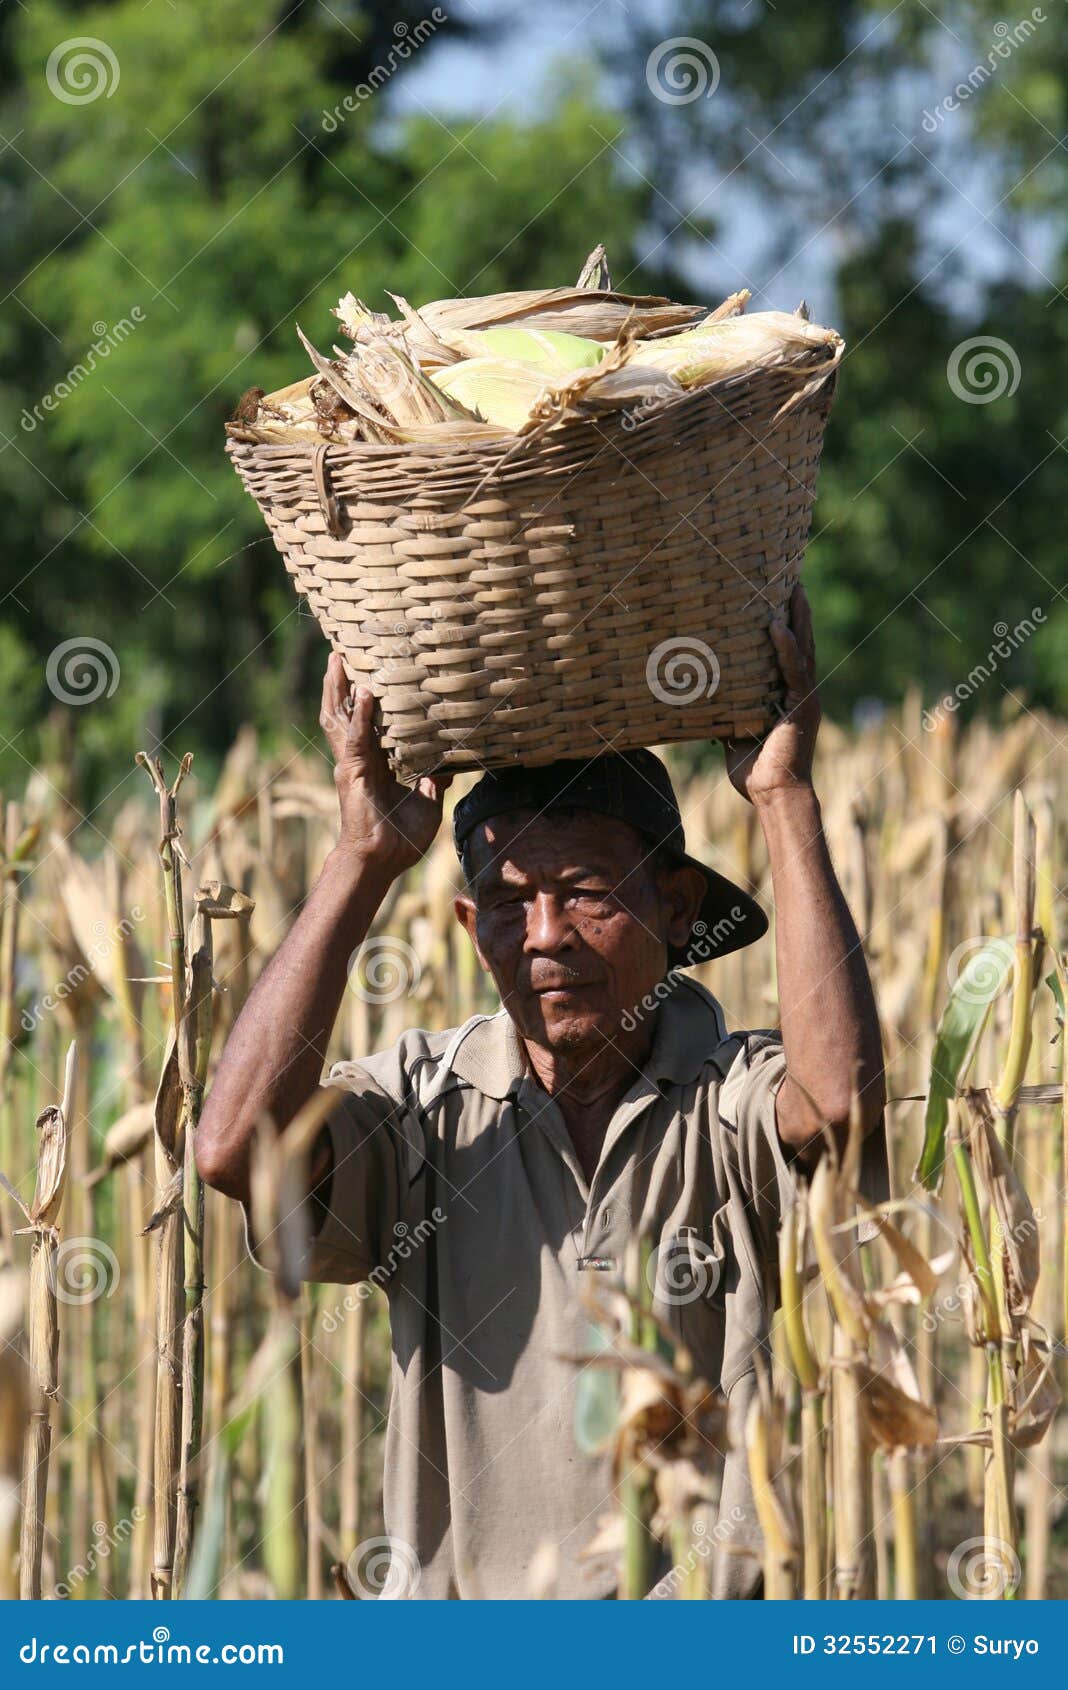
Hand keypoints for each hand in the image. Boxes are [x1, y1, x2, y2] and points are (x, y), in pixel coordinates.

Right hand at [319, 653, 451, 874]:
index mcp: (375, 763)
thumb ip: (435, 779)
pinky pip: (356, 737)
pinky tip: (365, 693)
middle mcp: (359, 758)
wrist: (382, 861)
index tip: (369, 671)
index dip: (363, 699)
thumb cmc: (402, 838)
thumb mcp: (427, 801)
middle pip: (344, 712)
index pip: (366, 722)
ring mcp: (352, 763)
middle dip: (341, 683)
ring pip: (339, 717)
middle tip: (341, 652)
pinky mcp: (353, 771)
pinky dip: (361, 715)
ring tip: (337, 659)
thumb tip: (452, 765)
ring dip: (338, 688)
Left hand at [725, 582, 820, 804]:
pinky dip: (785, 649)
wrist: (775, 795)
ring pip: (803, 649)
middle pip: (802, 642)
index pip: (790, 652)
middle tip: (792, 579)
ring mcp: (805, 698)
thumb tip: (705, 697)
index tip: (780, 596)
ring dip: (798, 618)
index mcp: (789, 695)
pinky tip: (776, 627)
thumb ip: (729, 711)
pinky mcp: (802, 707)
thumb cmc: (755, 771)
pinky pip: (793, 671)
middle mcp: (802, 692)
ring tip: (793, 589)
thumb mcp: (736, 732)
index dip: (788, 625)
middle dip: (798, 611)